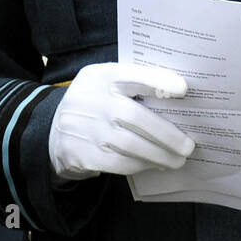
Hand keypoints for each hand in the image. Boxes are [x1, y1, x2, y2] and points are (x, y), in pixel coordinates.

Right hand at [48, 63, 193, 181]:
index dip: (158, 80)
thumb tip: (177, 101)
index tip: (183, 89)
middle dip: (167, 134)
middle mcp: (90, 100)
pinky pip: (119, 163)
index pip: (131, 74)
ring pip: (130, 144)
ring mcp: (84, 128)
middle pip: (134, 116)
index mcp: (100, 76)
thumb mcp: (104, 84)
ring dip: (159, 155)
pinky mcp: (81, 154)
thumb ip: (132, 86)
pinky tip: (154, 165)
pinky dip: (141, 165)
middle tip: (188, 146)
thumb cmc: (94, 104)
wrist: (52, 130)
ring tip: (177, 160)